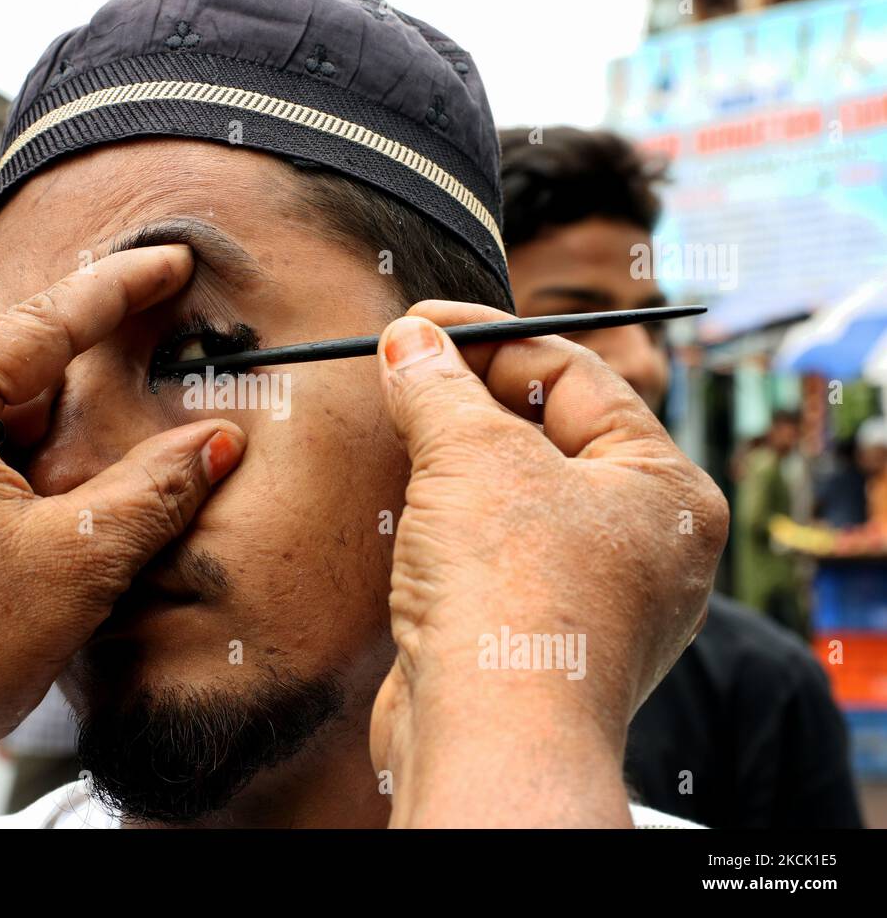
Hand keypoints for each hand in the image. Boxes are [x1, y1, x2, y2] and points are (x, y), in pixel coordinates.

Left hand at [0, 245, 243, 822]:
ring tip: (41, 484)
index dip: (118, 288)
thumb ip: (157, 487)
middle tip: (76, 427)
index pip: (39, 320)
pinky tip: (5, 508)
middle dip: (35, 349)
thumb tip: (218, 440)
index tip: (169, 262)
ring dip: (5, 400)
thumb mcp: (79, 563)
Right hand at [369, 303, 725, 827]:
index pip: (575, 376)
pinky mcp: (533, 631)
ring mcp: (589, 593)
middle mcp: (641, 542)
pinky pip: (493, 548)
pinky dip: (449, 516)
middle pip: (547, 430)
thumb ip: (439, 388)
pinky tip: (408, 503)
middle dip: (468, 395)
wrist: (487, 742)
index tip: (416, 322)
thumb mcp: (472, 458)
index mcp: (665, 490)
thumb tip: (408, 341)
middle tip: (401, 363)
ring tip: (398, 420)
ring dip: (453, 455)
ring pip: (514, 492)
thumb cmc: (510, 596)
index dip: (490, 338)